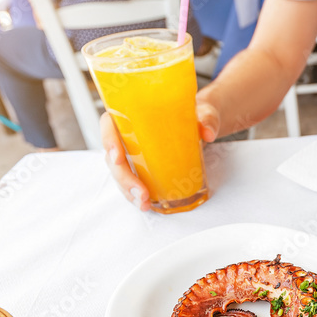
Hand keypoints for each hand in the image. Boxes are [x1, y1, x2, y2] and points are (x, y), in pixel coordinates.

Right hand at [100, 102, 219, 210]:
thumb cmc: (196, 113)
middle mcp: (128, 133)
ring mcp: (133, 152)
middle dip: (123, 177)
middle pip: (112, 156)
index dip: (108, 140)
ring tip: (144, 203)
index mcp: (133, 113)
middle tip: (140, 192)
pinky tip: (145, 204)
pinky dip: (135, 194)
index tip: (118, 157)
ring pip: (119, 172)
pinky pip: (131, 180)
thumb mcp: (203, 112)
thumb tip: (208, 133)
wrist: (202, 122)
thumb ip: (206, 119)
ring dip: (127, 190)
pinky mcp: (141, 166)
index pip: (109, 124)